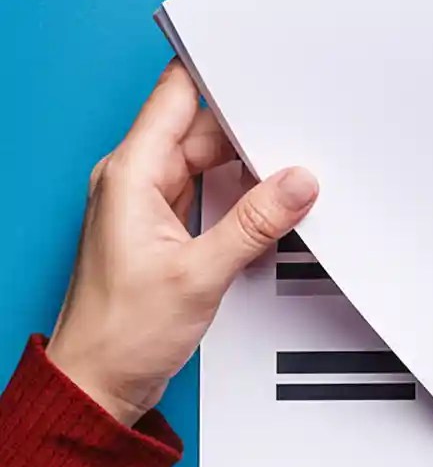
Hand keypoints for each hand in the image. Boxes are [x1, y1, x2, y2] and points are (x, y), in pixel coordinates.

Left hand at [47, 61, 318, 425]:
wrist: (102, 383)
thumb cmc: (122, 333)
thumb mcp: (202, 274)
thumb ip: (255, 223)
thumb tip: (297, 184)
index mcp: (130, 175)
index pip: (177, 99)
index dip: (220, 83)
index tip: (265, 85)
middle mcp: (134, 182)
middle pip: (201, 130)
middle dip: (249, 135)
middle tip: (295, 145)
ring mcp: (147, 205)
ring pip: (207, 163)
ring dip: (245, 170)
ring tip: (286, 180)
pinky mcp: (163, 230)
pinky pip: (206, 194)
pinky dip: (236, 199)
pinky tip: (264, 211)